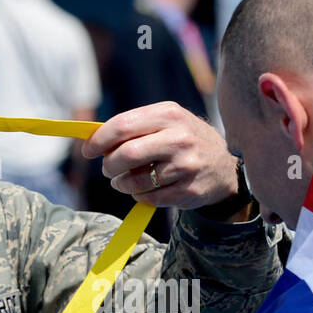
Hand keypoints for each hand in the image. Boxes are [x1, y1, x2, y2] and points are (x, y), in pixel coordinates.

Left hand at [83, 102, 238, 209]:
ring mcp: (186, 166)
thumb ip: (134, 127)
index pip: (123, 126)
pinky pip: (149, 198)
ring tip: (123, 181)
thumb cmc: (184, 141)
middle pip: (127, 154)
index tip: (88, 150)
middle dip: (109, 165)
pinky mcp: (188, 190)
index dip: (99, 140)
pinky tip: (145, 189)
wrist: (224, 167)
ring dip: (122, 184)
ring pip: (136, 181)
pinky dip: (139, 195)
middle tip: (107, 169)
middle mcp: (180, 138)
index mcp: (169, 114)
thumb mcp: (166, 122)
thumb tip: (94, 139)